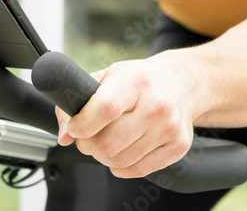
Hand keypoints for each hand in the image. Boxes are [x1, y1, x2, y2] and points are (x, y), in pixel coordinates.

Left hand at [55, 52, 195, 178]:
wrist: (181, 83)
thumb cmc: (140, 80)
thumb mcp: (108, 76)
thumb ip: (79, 100)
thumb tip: (65, 134)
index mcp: (135, 81)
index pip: (105, 109)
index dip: (82, 124)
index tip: (74, 127)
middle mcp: (156, 105)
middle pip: (108, 143)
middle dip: (87, 144)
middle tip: (86, 136)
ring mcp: (169, 128)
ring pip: (119, 160)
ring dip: (102, 156)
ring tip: (104, 140)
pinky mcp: (178, 147)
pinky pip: (136, 170)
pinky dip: (120, 166)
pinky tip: (122, 149)